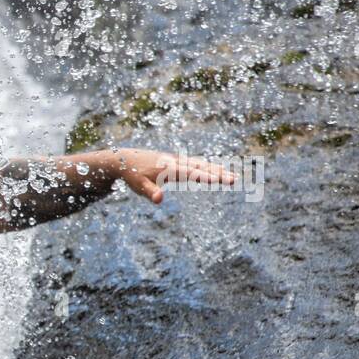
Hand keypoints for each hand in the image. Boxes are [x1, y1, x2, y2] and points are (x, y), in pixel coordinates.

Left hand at [101, 148, 238, 204]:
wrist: (123, 159)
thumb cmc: (131, 174)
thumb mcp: (138, 186)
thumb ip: (149, 192)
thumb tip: (159, 200)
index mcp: (169, 168)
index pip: (191, 173)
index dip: (206, 177)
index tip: (221, 180)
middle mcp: (176, 161)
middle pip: (200, 167)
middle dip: (218, 173)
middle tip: (235, 180)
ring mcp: (177, 160)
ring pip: (200, 164)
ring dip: (216, 169)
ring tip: (232, 176)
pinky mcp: (176, 161)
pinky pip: (196, 163)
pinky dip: (207, 167)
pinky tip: (216, 171)